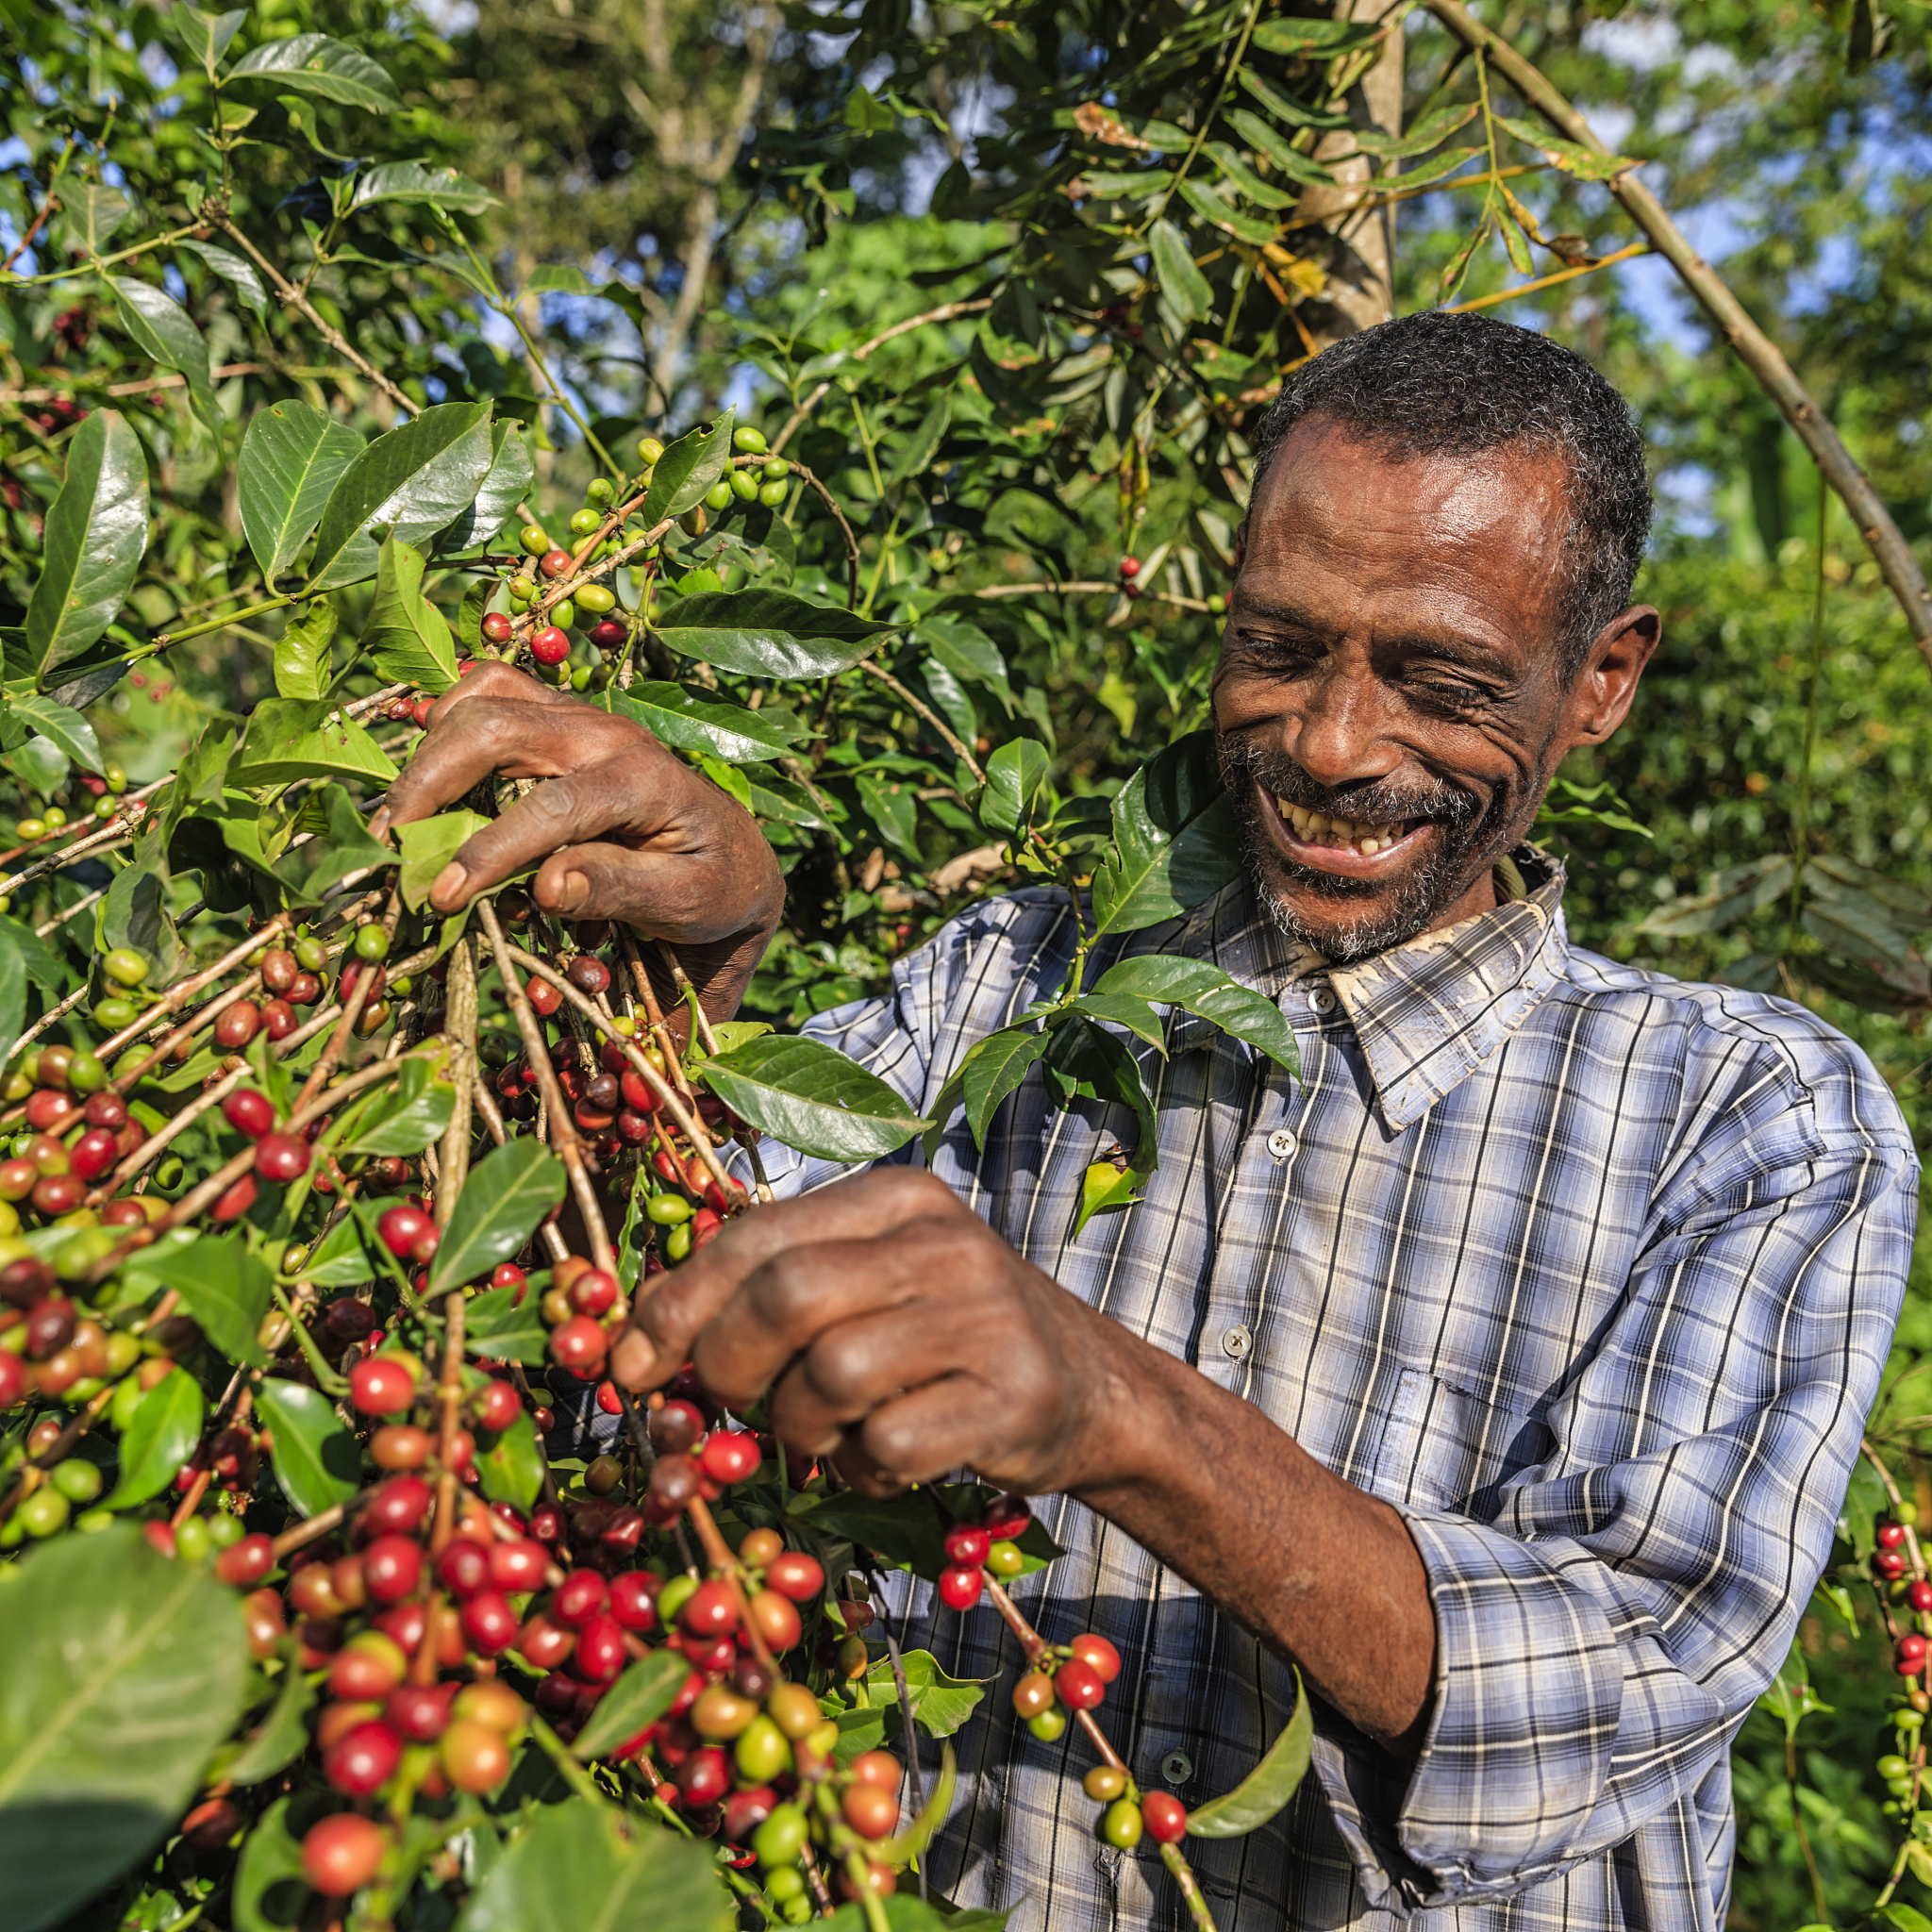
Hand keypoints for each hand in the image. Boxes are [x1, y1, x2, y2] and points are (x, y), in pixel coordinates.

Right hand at [372, 661, 783, 1014]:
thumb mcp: (684, 901)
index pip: (552, 807)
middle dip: (432, 781)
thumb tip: (545, 885)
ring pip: (485, 698)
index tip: (442, 895)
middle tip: (390, 842)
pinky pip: (493, 690)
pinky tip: (431, 770)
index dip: (490, 850)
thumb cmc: (709, 885)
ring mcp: (581, 718)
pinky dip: (450, 719)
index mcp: (643, 779)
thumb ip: (619, 889)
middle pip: (498, 727)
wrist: (731, 852)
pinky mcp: (561, 718)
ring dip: (431, 748)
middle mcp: (608, 733)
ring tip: (402, 816)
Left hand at [609, 1169, 1128, 1496]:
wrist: (1093, 1389)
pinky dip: (863, 1475)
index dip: (676, 1305)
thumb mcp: (873, 1282)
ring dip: (801, 1431)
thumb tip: (637, 1342)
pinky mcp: (1012, 1395)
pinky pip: (889, 1445)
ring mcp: (984, 1316)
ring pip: (831, 1374)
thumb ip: (776, 1290)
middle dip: (729, 1366)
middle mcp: (941, 1241)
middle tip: (735, 1408)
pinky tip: (885, 1467)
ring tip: (828, 1440)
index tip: (629, 1368)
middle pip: (786, 1295)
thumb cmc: (947, 1338)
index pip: (755, 1235)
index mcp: (894, 1198)